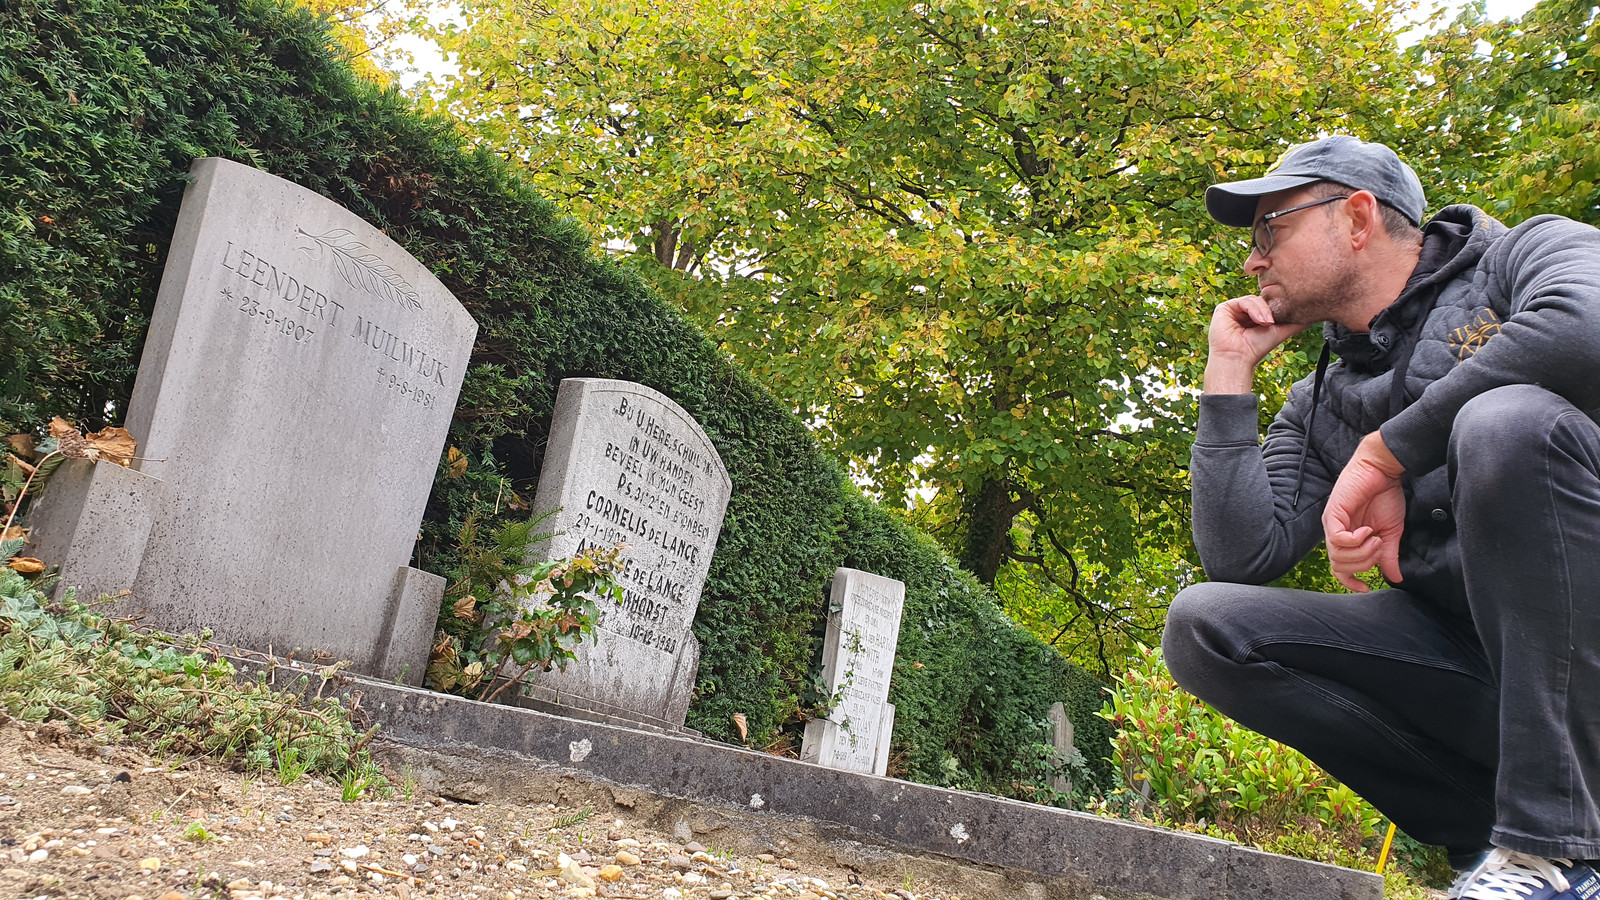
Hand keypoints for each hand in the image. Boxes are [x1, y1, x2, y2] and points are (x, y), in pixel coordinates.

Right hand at [1203, 295, 1311, 393]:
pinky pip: (1244, 301)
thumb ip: (1296, 322)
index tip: (1286, 314)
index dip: (1278, 307)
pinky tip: (1258, 321)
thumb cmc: (1257, 348)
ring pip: (1256, 299)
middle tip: (1273, 323)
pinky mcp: (1225, 308)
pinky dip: (1254, 309)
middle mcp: (1244, 310)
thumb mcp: (1281, 330)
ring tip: (1266, 324)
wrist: (1239, 358)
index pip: (1269, 302)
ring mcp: (1234, 308)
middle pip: (1263, 299)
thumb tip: (1315, 313)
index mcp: (1255, 314)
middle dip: (1271, 309)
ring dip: (1264, 311)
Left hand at [1323, 432, 1406, 591]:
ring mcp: (1332, 524)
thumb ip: (1388, 555)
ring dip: (1362, 553)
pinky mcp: (1333, 514)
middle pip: (1339, 567)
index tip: (1366, 588)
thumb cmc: (1385, 497)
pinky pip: (1337, 539)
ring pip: (1337, 556)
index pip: (1339, 569)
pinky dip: (1355, 540)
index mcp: (1347, 539)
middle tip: (1380, 547)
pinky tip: (1367, 530)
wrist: (1383, 470)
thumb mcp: (1391, 532)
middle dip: (1363, 563)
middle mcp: (1336, 533)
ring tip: (1376, 538)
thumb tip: (1395, 578)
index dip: (1350, 582)